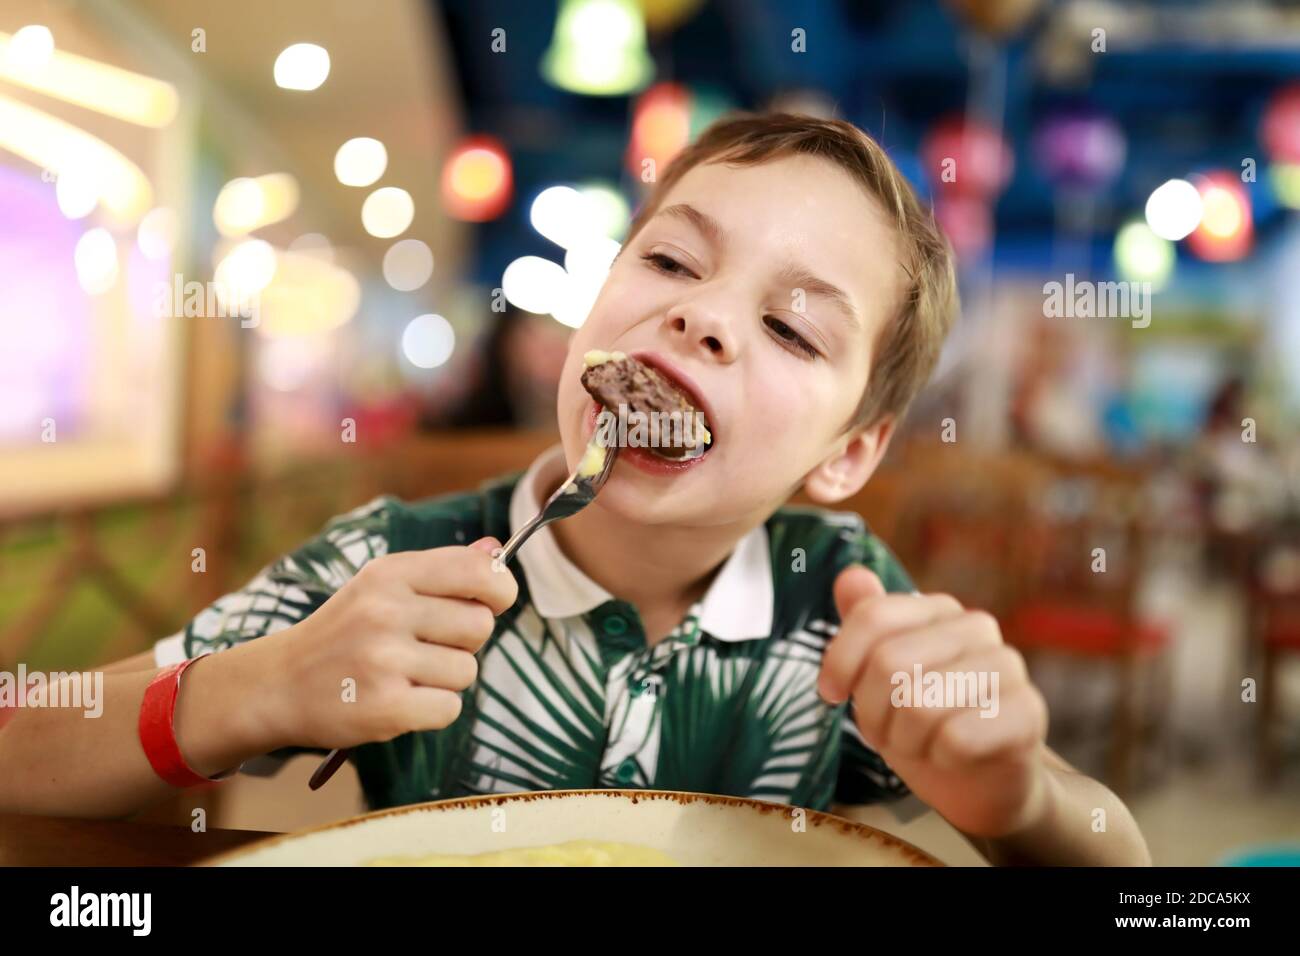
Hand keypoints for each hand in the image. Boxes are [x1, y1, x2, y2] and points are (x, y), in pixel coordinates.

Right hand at [261, 537, 516, 749]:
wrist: (279, 684)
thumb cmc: (344, 632)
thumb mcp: (381, 586)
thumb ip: (442, 568)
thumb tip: (496, 550)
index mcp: (390, 573)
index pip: (480, 573)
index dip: (500, 591)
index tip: (491, 603)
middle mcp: (386, 611)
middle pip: (480, 625)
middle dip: (465, 641)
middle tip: (428, 646)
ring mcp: (384, 660)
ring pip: (467, 671)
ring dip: (446, 679)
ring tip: (407, 674)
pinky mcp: (385, 707)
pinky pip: (450, 708)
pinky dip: (434, 710)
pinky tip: (402, 700)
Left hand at [817, 566, 1050, 836]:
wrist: (980, 780)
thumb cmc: (923, 722)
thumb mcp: (880, 674)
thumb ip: (867, 623)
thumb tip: (850, 574)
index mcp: (939, 608)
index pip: (873, 616)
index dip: (840, 661)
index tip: (831, 694)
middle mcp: (977, 626)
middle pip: (889, 663)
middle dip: (871, 712)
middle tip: (882, 732)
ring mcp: (1008, 666)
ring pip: (919, 705)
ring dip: (904, 740)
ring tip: (917, 744)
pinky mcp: (1028, 712)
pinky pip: (956, 738)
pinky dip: (938, 757)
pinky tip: (950, 756)